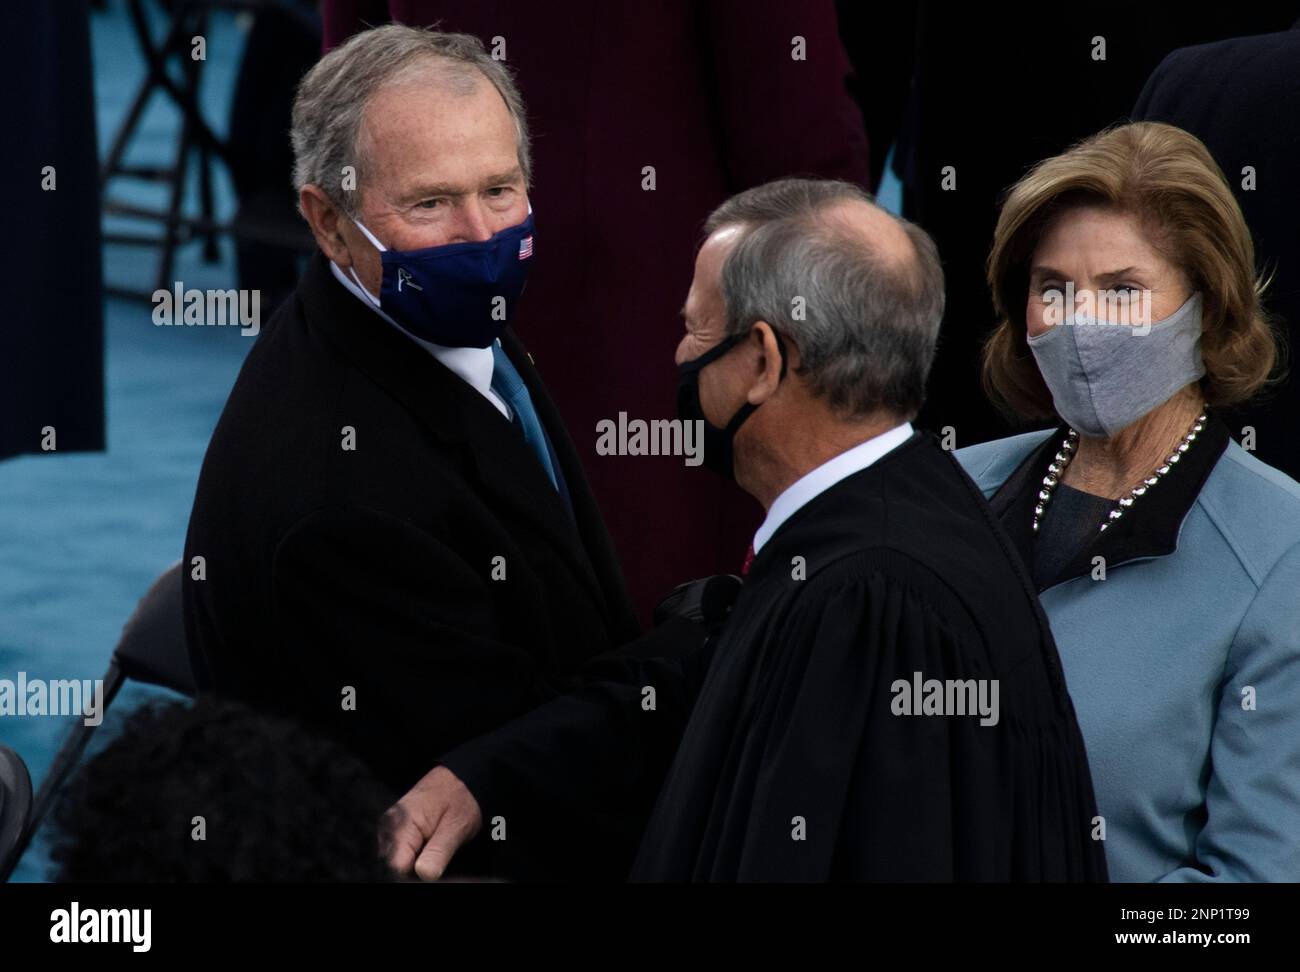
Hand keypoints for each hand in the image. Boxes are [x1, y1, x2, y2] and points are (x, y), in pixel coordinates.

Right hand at [381, 765, 481, 880]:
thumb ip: (438, 852)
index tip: (430, 875)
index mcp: (401, 825)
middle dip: (411, 873)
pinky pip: (397, 854)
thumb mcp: (456, 826)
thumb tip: (424, 875)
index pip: (395, 866)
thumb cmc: (459, 798)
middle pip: (391, 866)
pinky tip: (426, 854)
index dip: (411, 878)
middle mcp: (388, 827)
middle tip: (435, 864)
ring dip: (410, 866)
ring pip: (393, 862)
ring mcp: (389, 829)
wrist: (458, 778)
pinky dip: (410, 859)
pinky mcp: (394, 832)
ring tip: (433, 855)